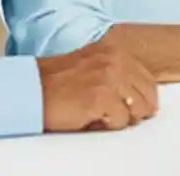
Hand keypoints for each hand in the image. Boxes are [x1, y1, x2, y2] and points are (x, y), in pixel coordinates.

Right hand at [37, 40, 158, 131]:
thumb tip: (140, 97)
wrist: (31, 88)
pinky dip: (107, 125)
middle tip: (116, 115)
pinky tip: (91, 117)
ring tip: (101, 114)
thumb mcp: (94, 65)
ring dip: (121, 118)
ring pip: (137, 110)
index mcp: (116, 53)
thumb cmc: (57, 81)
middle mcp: (117, 62)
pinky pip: (120, 121)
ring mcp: (110, 79)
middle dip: (136, 111)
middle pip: (147, 96)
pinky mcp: (101, 98)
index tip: (137, 108)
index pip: (148, 80)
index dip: (144, 99)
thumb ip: (118, 73)